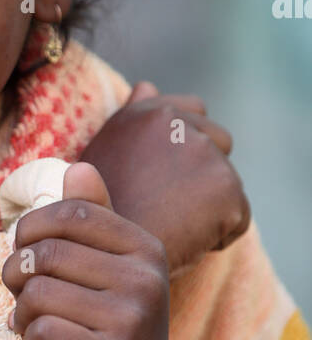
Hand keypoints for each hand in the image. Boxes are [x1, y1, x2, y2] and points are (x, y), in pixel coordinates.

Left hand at [2, 161, 172, 339]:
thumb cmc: (114, 330)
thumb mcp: (112, 271)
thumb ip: (94, 221)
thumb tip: (78, 167)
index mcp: (145, 248)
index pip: (69, 212)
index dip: (30, 229)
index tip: (25, 253)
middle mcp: (145, 280)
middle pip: (46, 254)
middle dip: (17, 275)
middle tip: (20, 296)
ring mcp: (132, 322)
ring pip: (38, 295)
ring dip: (22, 314)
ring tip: (35, 326)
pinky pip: (42, 334)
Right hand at [77, 81, 250, 278]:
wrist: (103, 253)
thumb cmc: (101, 207)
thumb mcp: (106, 152)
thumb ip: (132, 116)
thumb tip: (148, 86)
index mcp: (149, 114)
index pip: (194, 110)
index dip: (185, 141)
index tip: (168, 171)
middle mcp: (178, 125)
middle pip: (219, 140)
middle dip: (204, 168)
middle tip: (172, 202)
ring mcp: (205, 155)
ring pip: (227, 181)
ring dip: (210, 202)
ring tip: (173, 224)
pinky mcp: (226, 190)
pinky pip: (238, 216)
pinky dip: (220, 233)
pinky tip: (186, 241)